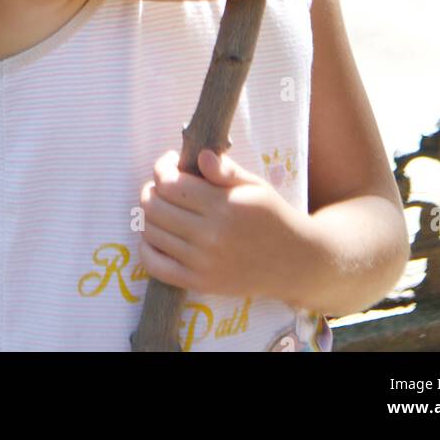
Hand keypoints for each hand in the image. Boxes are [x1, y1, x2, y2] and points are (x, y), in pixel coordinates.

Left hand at [138, 147, 320, 303]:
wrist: (293, 262)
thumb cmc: (272, 216)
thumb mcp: (255, 186)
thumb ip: (225, 171)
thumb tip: (200, 156)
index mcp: (224, 205)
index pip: (170, 183)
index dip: (162, 167)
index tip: (171, 162)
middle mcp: (210, 235)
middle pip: (154, 206)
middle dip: (152, 188)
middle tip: (165, 184)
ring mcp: (202, 263)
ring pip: (151, 232)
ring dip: (150, 215)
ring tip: (165, 207)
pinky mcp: (199, 283)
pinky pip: (155, 266)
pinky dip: (147, 247)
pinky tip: (158, 235)